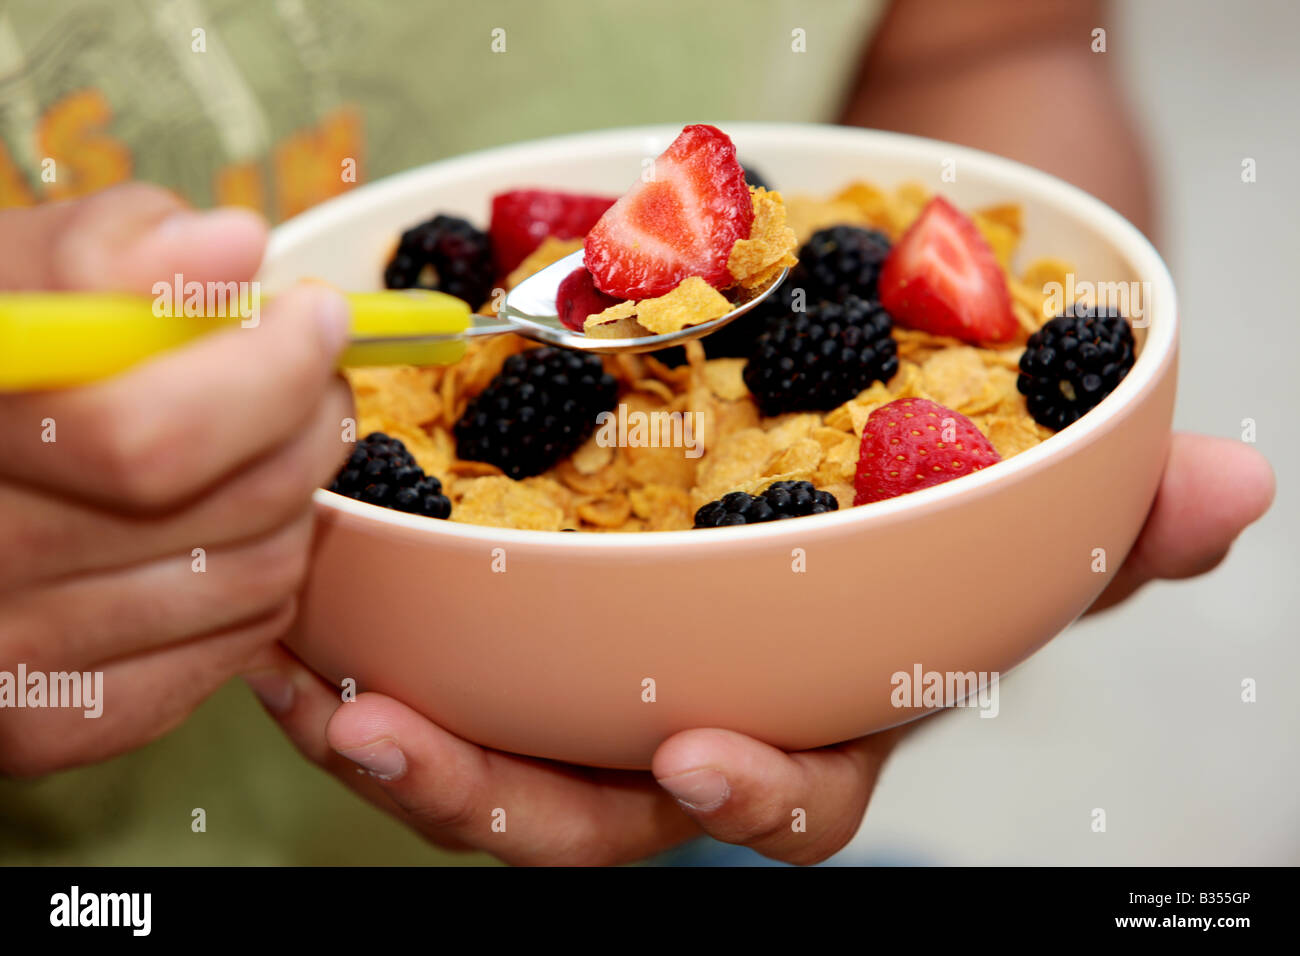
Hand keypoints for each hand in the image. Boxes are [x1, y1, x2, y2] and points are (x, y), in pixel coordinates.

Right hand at [0, 184, 353, 776]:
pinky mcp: (55, 725)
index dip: (267, 372)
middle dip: (310, 422)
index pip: (150, 436)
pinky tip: (223, 528)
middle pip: (229, 510)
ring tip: (264, 446)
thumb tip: (231, 247)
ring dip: (295, 498)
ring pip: (257, 576)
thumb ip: (107, 251)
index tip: (315, 316)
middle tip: (313, 378)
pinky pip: (235, 646)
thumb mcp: (6, 285)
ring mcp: (8, 663)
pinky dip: (262, 579)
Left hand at [250, 432, 1272, 864]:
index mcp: (800, 722)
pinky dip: (364, 645)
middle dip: (488, 797)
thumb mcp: (1007, 511)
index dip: (753, 796)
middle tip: (390, 737)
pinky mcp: (514, 634)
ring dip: (392, 733)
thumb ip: (1099, 524)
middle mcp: (681, 725)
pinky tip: (306, 610)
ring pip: (487, 754)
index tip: (701, 756)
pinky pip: (434, 667)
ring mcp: (589, 693)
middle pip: (586, 809)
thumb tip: (1230, 485)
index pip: (788, 800)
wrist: (823, 419)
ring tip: (310, 681)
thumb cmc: (907, 497)